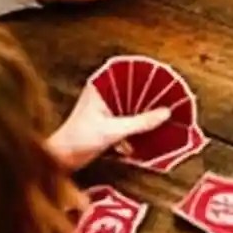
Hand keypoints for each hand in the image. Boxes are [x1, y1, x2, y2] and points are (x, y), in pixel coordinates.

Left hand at [47, 83, 171, 169]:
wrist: (60, 159)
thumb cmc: (79, 139)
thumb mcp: (113, 130)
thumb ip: (140, 122)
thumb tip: (166, 113)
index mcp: (100, 87)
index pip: (128, 73)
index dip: (146, 74)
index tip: (166, 77)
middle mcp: (103, 93)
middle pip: (132, 89)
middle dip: (149, 94)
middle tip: (171, 95)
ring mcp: (105, 108)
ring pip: (131, 103)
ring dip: (145, 109)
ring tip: (166, 109)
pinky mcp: (107, 121)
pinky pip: (129, 116)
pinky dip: (139, 121)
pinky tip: (153, 125)